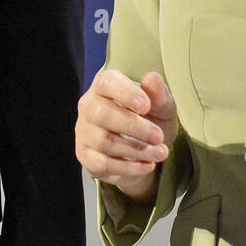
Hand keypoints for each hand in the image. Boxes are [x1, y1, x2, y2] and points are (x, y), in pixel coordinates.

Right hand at [75, 69, 176, 203]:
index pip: (107, 83)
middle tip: (158, 136)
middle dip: (134, 127)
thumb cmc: (150, 117)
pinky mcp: (85, 155)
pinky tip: (147, 165)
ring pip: (104, 142)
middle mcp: (89, 105)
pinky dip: (128, 167)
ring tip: (160, 153)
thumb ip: (158, 93)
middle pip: (102, 114)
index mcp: (105, 85)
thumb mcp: (161, 105)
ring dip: (136, 150)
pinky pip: (102, 164)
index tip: (146, 106)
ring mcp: (84, 131)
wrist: (145, 147)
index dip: (125, 93)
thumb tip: (152, 78)